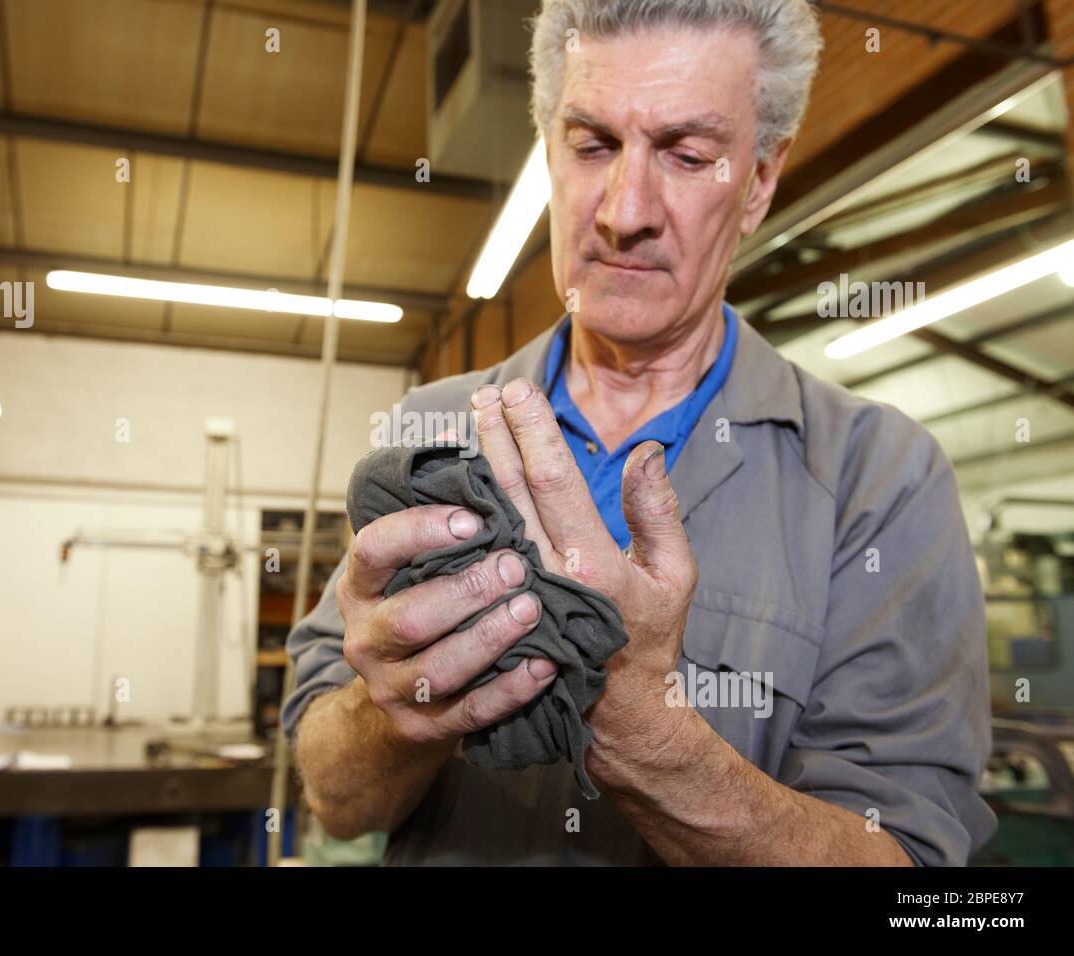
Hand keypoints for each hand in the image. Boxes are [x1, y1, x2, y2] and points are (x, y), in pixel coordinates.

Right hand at [338, 504, 557, 744]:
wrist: (396, 702)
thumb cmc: (419, 608)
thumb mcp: (408, 566)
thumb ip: (432, 515)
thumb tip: (455, 437)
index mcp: (361, 588)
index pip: (373, 551)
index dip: (419, 532)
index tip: (472, 519)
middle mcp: (365, 639)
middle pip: (411, 618)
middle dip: (467, 591)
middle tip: (516, 566)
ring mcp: (391, 689)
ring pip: (440, 669)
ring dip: (490, 638)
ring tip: (531, 609)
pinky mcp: (423, 728)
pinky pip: (470, 713)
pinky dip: (510, 690)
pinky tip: (544, 666)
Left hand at [470, 379, 699, 772]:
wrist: (619, 717)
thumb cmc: (653, 639)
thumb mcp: (675, 576)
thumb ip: (659, 512)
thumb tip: (645, 451)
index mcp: (593, 563)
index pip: (553, 479)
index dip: (532, 430)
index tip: (519, 391)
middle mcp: (547, 577)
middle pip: (509, 491)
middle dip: (495, 436)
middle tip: (486, 395)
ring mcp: (516, 597)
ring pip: (484, 520)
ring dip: (475, 468)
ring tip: (468, 424)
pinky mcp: (497, 613)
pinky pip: (470, 559)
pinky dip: (461, 518)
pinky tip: (455, 485)